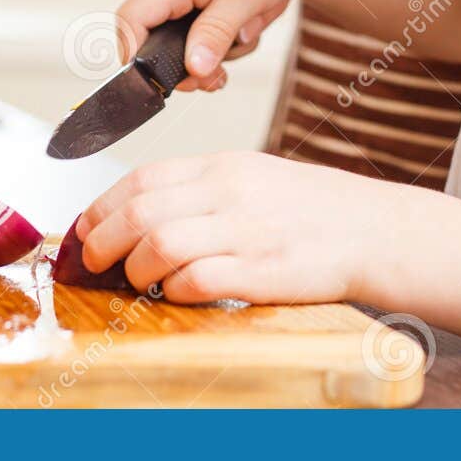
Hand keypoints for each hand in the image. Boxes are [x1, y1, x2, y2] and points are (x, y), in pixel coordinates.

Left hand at [76, 151, 391, 303]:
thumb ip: (202, 191)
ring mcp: (246, 231)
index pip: (143, 179)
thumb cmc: (313, 210)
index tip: (85, 230)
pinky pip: (196, 281)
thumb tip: (142, 215)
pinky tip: (178, 294)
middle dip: (102, 243)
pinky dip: (174, 291)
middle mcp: (230, 193)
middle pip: (140, 213)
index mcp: (224, 166)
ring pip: (159, 246)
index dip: (102, 207)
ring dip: (135, 272)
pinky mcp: (262, 272)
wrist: (375, 230)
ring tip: (138, 283)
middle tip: (93, 264)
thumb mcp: (254, 178)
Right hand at [119, 0, 309, 90]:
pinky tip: (235, 19)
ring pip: (168, 33)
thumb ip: (217, 33)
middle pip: (148, 36)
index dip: (137, 61)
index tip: (166, 87)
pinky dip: (207, 29)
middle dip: (189, 60)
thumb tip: (193, 70)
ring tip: (246, 26)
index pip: (128, 23)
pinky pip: (178, 20)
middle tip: (222, 75)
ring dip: (208, 44)